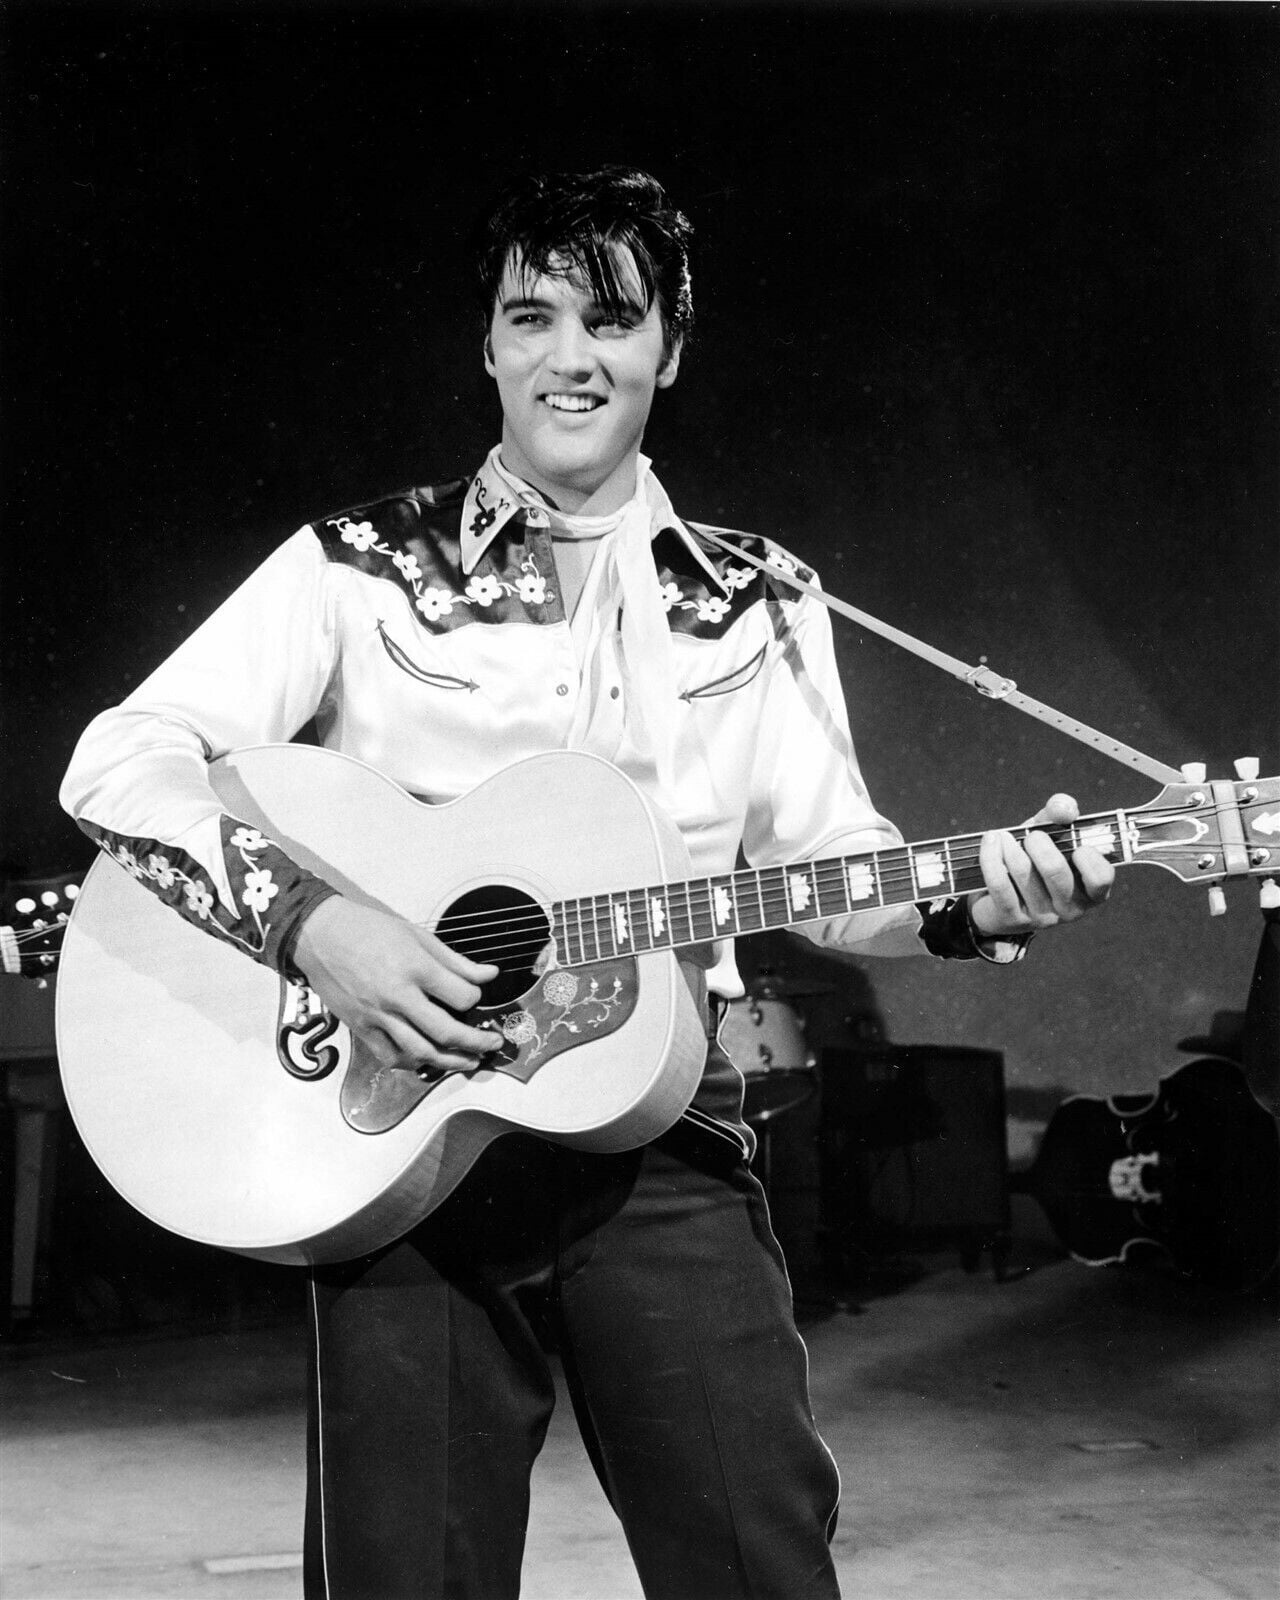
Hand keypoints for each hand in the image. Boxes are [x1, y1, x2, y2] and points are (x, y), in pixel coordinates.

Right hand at [293, 896, 502, 1072]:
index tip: (476, 996)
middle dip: (476, 1042)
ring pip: (420, 1051)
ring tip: (469, 1061)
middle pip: (446, 1031)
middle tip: (492, 1043)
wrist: (319, 935)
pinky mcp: (360, 1028)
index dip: (476, 999)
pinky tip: (427, 1059)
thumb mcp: (417, 936)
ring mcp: (377, 1015)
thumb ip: (455, 961)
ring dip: (451, 1061)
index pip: (462, 996)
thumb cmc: (368, 929)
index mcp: (415, 967)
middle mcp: (397, 996)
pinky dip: (412, 1063)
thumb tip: (489, 974)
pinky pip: (390, 1056)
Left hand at [968, 792, 1114, 940]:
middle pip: (1055, 871)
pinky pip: (999, 884)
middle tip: (1032, 835)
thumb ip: (1061, 814)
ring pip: (1023, 874)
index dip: (1089, 857)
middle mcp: (1071, 909)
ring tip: (1002, 836)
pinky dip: (991, 857)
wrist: (1000, 895)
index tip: (1075, 845)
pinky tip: (990, 842)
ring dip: (1009, 847)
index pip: (1101, 878)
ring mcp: (1042, 918)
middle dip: (1038, 844)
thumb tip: (1064, 808)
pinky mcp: (1013, 919)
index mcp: (1091, 891)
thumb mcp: (1052, 834)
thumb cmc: (1035, 859)